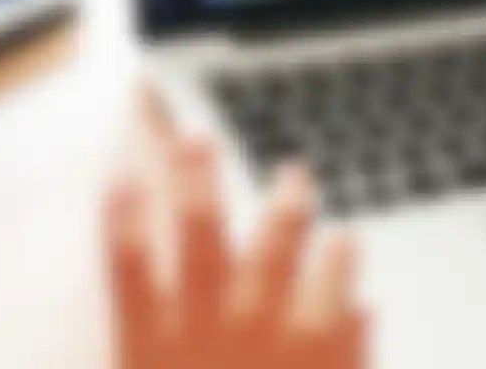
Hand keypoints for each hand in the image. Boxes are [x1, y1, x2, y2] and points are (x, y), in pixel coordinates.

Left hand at [105, 138, 365, 368]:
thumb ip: (352, 352)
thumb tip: (363, 308)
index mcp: (315, 334)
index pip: (338, 263)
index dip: (341, 249)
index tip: (343, 241)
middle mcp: (259, 314)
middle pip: (279, 233)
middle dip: (290, 197)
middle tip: (294, 173)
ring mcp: (197, 321)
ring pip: (201, 229)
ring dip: (199, 177)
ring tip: (196, 138)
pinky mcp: (141, 336)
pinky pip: (128, 267)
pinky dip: (122, 220)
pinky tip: (121, 180)